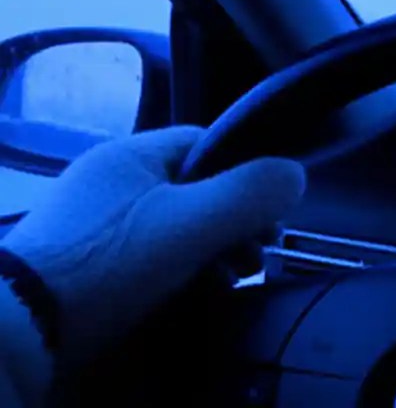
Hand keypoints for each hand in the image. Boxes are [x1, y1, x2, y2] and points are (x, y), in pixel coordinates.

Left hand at [1, 126, 304, 364]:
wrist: (24, 325)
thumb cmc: (109, 261)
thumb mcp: (191, 222)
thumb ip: (250, 193)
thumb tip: (297, 174)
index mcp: (130, 154)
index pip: (207, 142)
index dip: (246, 173)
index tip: (268, 214)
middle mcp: (108, 180)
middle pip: (195, 189)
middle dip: (233, 222)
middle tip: (253, 257)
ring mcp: (92, 224)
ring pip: (172, 225)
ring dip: (208, 250)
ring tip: (225, 280)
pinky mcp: (82, 264)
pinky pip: (146, 256)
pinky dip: (175, 271)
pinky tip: (188, 294)